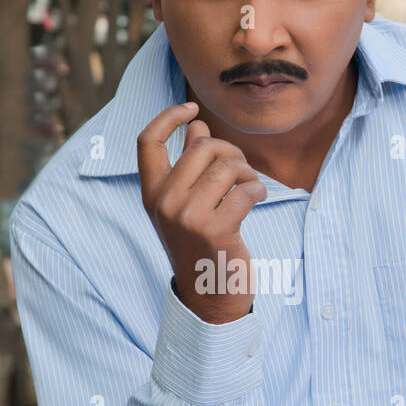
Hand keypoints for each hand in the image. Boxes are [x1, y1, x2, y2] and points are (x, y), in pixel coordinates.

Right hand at [137, 101, 266, 323]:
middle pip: (202, 146)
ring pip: (227, 166)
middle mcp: (164, 203)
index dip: (168, 117)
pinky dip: (259, 191)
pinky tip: (258, 200)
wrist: (210, 297)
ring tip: (252, 187)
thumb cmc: (202, 246)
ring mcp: (187, 217)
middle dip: (230, 151)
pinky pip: (246, 190)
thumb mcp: (187, 205)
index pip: (147, 142)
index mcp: (152, 194)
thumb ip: (189, 166)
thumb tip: (197, 125)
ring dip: (248, 173)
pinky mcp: (215, 230)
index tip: (192, 108)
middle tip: (242, 170)